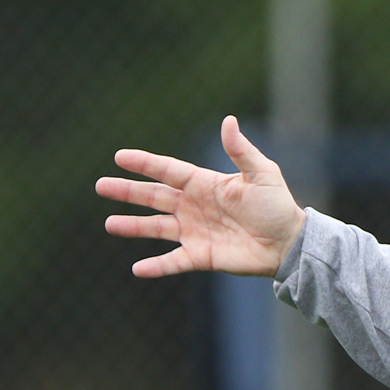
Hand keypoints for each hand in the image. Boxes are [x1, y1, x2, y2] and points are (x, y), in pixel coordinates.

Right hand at [98, 115, 305, 278]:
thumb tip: (229, 120)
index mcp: (204, 184)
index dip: (145, 164)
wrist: (289, 243)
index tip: (119, 156)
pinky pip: (174, 261)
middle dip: (128, 192)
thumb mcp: (262, 174)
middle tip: (101, 186)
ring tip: (110, 224)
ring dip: (133, 227)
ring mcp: (195, 231)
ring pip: (156, 228)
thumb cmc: (277, 206)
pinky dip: (156, 266)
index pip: (168, 170)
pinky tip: (137, 269)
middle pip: (154, 197)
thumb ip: (241, 150)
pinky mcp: (201, 256)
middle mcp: (194, 207)